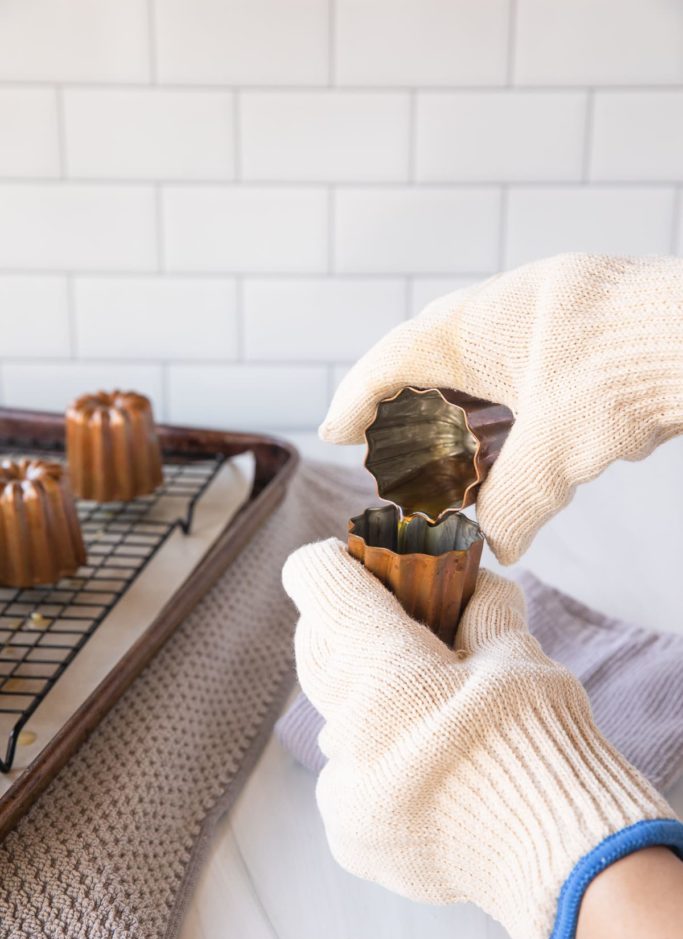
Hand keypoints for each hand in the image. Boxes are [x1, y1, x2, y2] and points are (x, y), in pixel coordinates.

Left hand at [282, 538, 680, 938]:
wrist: (557, 859)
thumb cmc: (542, 742)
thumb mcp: (519, 656)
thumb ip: (483, 609)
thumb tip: (471, 576)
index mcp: (388, 671)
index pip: (322, 586)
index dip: (330, 565)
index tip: (343, 562)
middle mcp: (348, 728)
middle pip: (317, 649)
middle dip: (345, 629)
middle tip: (386, 627)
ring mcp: (344, 786)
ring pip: (335, 715)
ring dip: (366, 700)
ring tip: (422, 710)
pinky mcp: (349, 832)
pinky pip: (347, 775)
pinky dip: (375, 762)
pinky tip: (422, 771)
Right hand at [320, 253, 682, 563]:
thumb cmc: (621, 372)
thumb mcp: (556, 451)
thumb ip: (516, 503)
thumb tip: (496, 545)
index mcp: (479, 324)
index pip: (395, 358)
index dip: (358, 398)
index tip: (334, 432)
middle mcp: (507, 310)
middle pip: (432, 356)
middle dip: (404, 403)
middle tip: (381, 442)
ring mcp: (549, 316)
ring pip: (480, 362)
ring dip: (456, 407)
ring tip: (440, 450)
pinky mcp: (584, 332)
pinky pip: (520, 368)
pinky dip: (502, 407)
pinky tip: (507, 440)